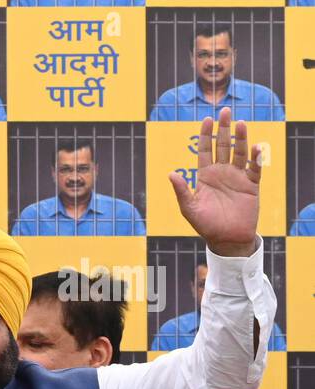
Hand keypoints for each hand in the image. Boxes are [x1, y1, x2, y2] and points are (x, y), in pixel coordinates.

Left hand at [169, 108, 261, 256]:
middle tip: (225, 111)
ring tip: (240, 123)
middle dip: (224, 128)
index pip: (206, 149)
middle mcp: (222, 172)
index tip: (207, 118)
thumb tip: (171, 174)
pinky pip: (255, 168)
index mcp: (206, 175)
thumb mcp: (189, 208)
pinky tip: (255, 148)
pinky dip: (256, 158)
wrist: (226, 239)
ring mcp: (237, 177)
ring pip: (240, 152)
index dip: (207, 134)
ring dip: (241, 138)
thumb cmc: (205, 224)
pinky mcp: (251, 185)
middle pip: (223, 145)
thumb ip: (182, 191)